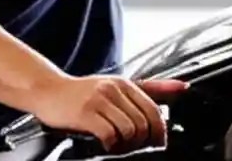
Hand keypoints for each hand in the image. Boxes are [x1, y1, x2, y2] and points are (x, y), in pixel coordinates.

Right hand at [29, 75, 188, 152]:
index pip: (154, 110)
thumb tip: (183, 87)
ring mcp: (99, 100)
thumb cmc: (82, 93)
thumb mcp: (117, 86)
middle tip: (132, 147)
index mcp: (125, 84)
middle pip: (144, 122)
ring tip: (117, 145)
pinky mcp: (85, 113)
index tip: (155, 142)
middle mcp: (114, 89)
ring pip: (130, 129)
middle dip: (142, 141)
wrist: (47, 91)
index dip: (159, 131)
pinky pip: (110, 134)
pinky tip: (104, 144)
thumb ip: (150, 88)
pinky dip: (110, 144)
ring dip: (126, 144)